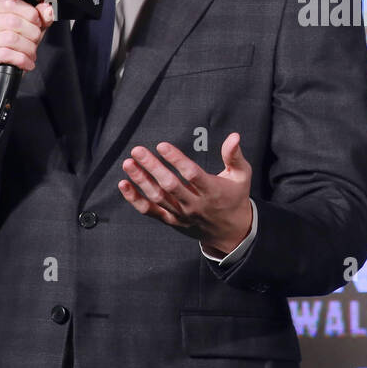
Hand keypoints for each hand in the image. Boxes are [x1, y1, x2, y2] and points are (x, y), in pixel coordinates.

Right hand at [0, 0, 54, 114]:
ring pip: (10, 38)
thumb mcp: (25, 33)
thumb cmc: (5, 55)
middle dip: (32, 34)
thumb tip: (47, 9)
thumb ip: (37, 19)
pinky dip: (22, 60)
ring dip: (28, 49)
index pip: (9, 2)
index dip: (29, 13)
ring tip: (31, 55)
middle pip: (12, 21)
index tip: (38, 24)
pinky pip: (5, 54)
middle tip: (35, 44)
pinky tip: (25, 64)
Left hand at [119, 132, 252, 255]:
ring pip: (157, 197)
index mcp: (212, 190)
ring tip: (129, 163)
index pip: (191, 174)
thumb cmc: (235, 198)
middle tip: (138, 150)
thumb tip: (234, 136)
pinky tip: (124, 185)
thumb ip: (235, 155)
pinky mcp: (172, 220)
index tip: (162, 146)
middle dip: (152, 167)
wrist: (230, 231)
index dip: (176, 159)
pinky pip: (150, 211)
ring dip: (141, 180)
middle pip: (170, 185)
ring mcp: (181, 214)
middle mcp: (195, 204)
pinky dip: (135, 199)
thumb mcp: (241, 176)